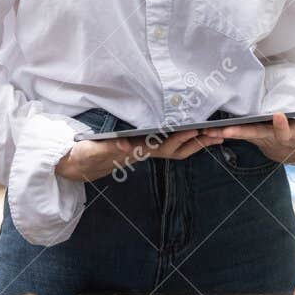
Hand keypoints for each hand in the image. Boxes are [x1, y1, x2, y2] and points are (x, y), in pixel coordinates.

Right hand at [55, 130, 217, 181]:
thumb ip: (109, 146)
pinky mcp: (144, 147)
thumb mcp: (94, 150)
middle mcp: (144, 152)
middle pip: (176, 151)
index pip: (162, 146)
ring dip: (196, 144)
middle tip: (216, 133)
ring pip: (176, 150)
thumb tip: (125, 143)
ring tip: (216, 135)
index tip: (195, 131)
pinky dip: (185, 141)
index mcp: (135, 150)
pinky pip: (169, 146)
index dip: (179, 139)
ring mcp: (145, 151)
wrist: (78, 163)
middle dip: (196, 143)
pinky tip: (198, 134)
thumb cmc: (86, 153)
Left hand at [201, 106, 294, 163]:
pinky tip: (202, 130)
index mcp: (289, 134)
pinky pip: (231, 133)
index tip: (279, 115)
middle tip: (226, 131)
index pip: (285, 129)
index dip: (282, 123)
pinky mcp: (247, 135)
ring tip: (206, 132)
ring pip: (239, 135)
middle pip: (255, 134)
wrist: (290, 151)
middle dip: (241, 133)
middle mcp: (271, 138)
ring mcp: (257, 138)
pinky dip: (217, 133)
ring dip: (222, 135)